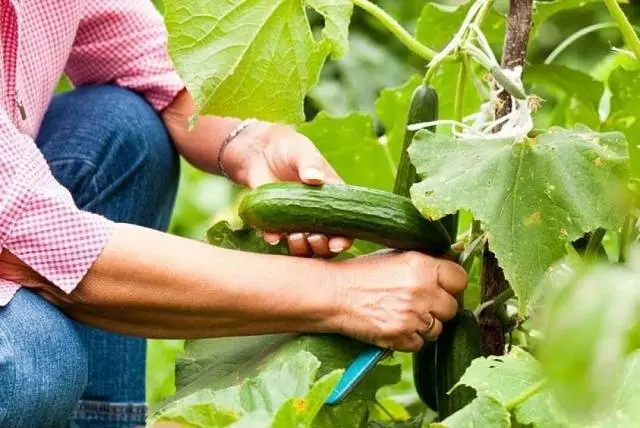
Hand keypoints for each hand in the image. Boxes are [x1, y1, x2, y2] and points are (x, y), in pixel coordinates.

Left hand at [224, 122, 351, 256]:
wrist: (260, 151)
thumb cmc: (289, 148)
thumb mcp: (302, 151)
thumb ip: (310, 163)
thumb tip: (315, 178)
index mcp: (332, 200)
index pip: (344, 226)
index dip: (344, 239)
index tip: (337, 244)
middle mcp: (317, 215)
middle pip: (326, 243)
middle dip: (322, 247)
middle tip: (313, 238)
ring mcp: (296, 221)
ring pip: (304, 247)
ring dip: (301, 248)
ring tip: (294, 237)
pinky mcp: (276, 222)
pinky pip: (277, 238)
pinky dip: (276, 240)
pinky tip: (273, 236)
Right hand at [329, 251, 466, 351]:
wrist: (333, 294)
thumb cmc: (361, 273)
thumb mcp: (395, 257)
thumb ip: (425, 263)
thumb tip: (454, 261)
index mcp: (422, 265)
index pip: (459, 279)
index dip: (451, 284)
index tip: (443, 287)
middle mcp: (422, 290)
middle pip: (451, 308)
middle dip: (438, 307)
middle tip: (419, 303)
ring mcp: (413, 316)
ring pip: (438, 329)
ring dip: (425, 325)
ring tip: (403, 314)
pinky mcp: (401, 336)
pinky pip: (420, 344)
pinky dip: (409, 339)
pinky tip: (394, 325)